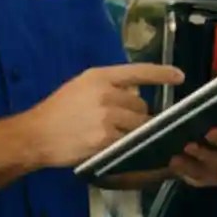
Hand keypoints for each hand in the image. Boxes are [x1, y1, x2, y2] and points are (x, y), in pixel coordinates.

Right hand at [18, 63, 184, 168]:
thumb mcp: (81, 86)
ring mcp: (107, 117)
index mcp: (100, 76)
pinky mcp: (106, 139)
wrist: (36, 134)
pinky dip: (128, 144)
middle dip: (136, 113)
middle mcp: (106, 93)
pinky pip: (129, 141)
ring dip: (134, 130)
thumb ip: (108, 86)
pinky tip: (117, 145)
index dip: (162, 73)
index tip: (180, 76)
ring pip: (139, 123)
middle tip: (119, 122)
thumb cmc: (58, 110)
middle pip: (141, 103)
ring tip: (116, 134)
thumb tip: (136, 92)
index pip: (139, 71)